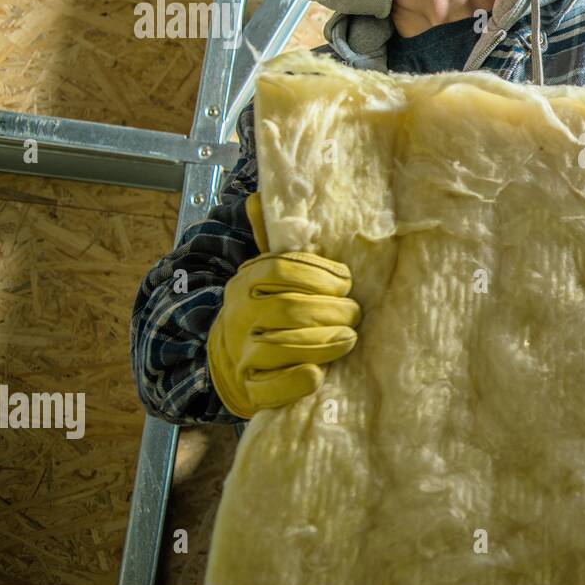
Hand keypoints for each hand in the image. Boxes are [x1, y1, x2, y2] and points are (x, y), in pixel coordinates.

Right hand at [206, 192, 361, 418]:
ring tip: (349, 338)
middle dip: (334, 310)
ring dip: (325, 342)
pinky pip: (273, 387)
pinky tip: (318, 374)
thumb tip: (259, 196)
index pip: (284, 269)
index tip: (347, 281)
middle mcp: (239, 316)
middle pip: (292, 308)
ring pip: (285, 345)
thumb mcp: (263, 274)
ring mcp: (242, 354)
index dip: (322, 274)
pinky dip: (298, 380)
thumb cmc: (263, 312)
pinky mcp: (249, 389)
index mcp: (247, 281)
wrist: (228, 362)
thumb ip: (270, 240)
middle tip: (356, 314)